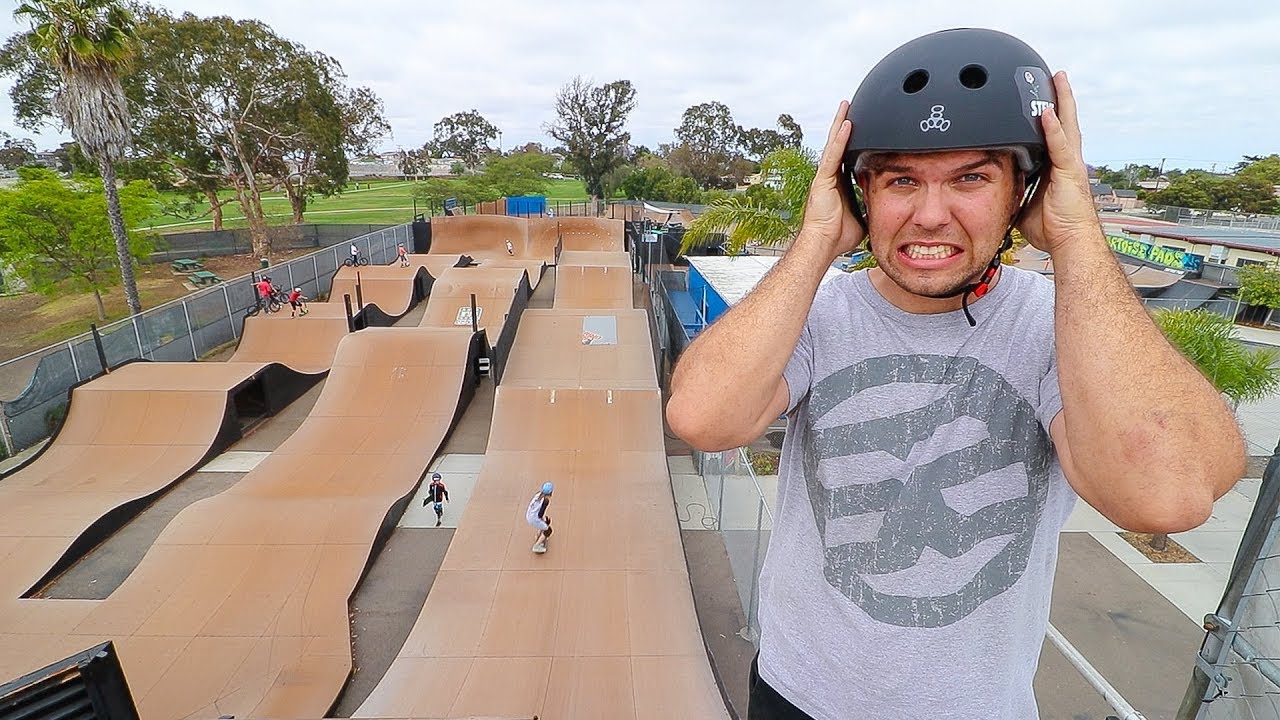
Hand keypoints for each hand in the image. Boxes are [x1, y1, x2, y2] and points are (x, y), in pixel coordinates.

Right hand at [797, 101, 863, 258]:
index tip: (858, 128)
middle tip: (850, 106)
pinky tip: (846, 123)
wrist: (824, 244)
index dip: (851, 141)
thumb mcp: (862, 218)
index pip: (846, 156)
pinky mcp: (823, 179)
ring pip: (834, 144)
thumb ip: (871, 209)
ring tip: (847, 105)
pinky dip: (840, 139)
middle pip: (838, 145)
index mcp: (838, 184)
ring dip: (840, 124)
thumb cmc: (837, 236)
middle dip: (844, 125)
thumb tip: (886, 212)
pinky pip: (833, 155)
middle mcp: (829, 177)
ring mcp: (825, 177)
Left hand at [1016, 72, 1103, 253]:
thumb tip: (996, 187)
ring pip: (1065, 125)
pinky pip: (1060, 145)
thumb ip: (1014, 189)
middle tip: (1054, 75)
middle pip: (1062, 122)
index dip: (1048, 115)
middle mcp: (1067, 160)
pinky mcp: (1070, 171)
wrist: (1069, 241)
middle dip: (1059, 98)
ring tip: (1056, 78)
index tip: (1041, 96)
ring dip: (1061, 102)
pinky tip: (1045, 111)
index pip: (1051, 134)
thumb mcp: (1025, 203)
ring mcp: (1071, 164)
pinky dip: (1053, 127)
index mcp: (1056, 166)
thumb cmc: (1052, 227)